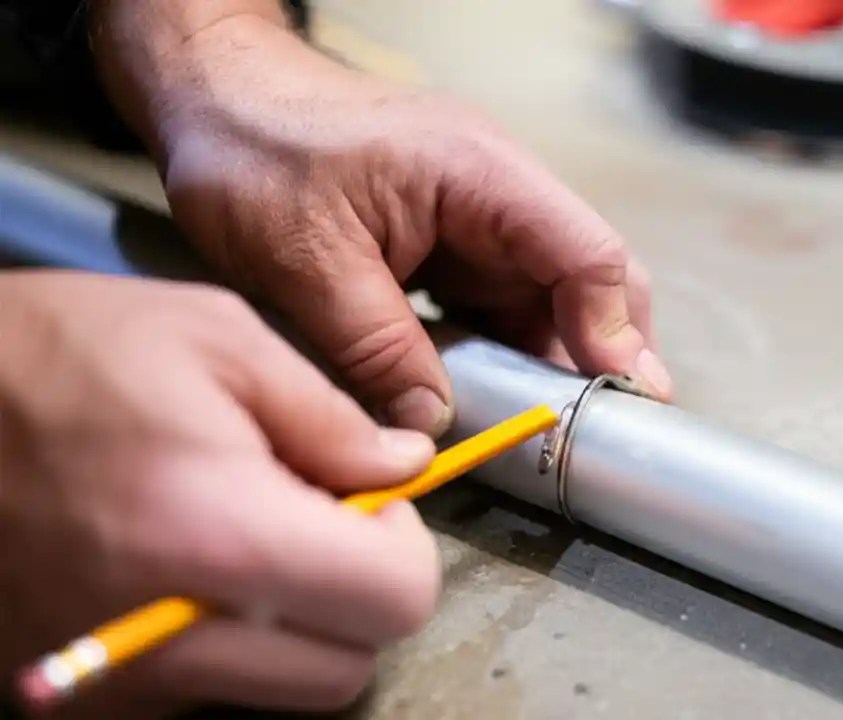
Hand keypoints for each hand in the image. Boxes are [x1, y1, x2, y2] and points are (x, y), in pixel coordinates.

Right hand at [0, 271, 440, 717]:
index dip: (400, 547)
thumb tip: (404, 471)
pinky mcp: (77, 700)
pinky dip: (218, 646)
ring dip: (289, 626)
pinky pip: (199, 696)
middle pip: (345, 665)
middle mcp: (170, 638)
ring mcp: (117, 682)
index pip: (394, 601)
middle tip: (309, 519)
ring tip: (237, 538)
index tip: (365, 503)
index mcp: (221, 538)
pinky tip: (178, 569)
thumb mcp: (219, 339)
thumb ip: (333, 417)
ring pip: (277, 690)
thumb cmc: (60, 356)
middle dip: (353, 594)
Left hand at [91, 3, 673, 438]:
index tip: (619, 400)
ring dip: (554, 364)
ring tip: (554, 433)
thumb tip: (436, 422)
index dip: (613, 332)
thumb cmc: (258, 151)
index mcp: (482, 176)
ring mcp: (480, 220)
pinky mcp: (453, 245)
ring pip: (550, 300)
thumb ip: (378, 348)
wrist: (219, 100)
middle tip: (602, 432)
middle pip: (589, 278)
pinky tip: (499, 400)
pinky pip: (501, 306)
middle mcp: (499, 196)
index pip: (586, 255)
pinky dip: (507, 354)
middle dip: (602, 353)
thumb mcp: (309, 262)